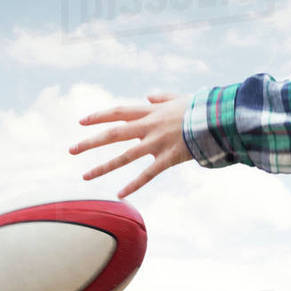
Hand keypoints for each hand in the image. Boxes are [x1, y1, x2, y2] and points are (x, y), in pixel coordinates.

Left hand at [71, 93, 192, 197]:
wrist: (220, 119)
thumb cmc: (202, 109)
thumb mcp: (179, 98)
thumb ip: (162, 97)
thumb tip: (148, 95)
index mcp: (151, 112)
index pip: (119, 112)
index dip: (99, 116)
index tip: (81, 121)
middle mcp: (149, 127)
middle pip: (113, 134)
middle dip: (90, 142)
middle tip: (71, 149)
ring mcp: (157, 143)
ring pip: (124, 157)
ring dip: (103, 167)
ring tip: (84, 176)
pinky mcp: (168, 159)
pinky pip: (147, 174)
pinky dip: (133, 185)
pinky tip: (119, 194)